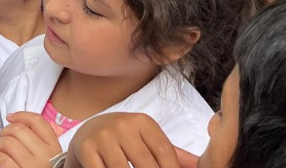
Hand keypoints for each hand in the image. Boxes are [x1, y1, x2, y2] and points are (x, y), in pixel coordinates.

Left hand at [0, 112, 61, 167]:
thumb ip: (37, 141)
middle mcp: (45, 155)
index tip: (10, 117)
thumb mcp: (47, 156)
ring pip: (8, 143)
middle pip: (18, 130)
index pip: (38, 121)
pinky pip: (2, 159)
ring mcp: (32, 166)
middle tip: (1, 140)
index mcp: (54, 148)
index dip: (21, 115)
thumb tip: (12, 120)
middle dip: (4, 131)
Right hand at [64, 113, 196, 167]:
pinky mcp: (85, 148)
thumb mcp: (147, 141)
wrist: (87, 132)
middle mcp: (122, 124)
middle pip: (146, 164)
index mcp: (142, 122)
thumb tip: (200, 166)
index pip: (164, 152)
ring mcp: (102, 136)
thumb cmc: (125, 141)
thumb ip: (173, 155)